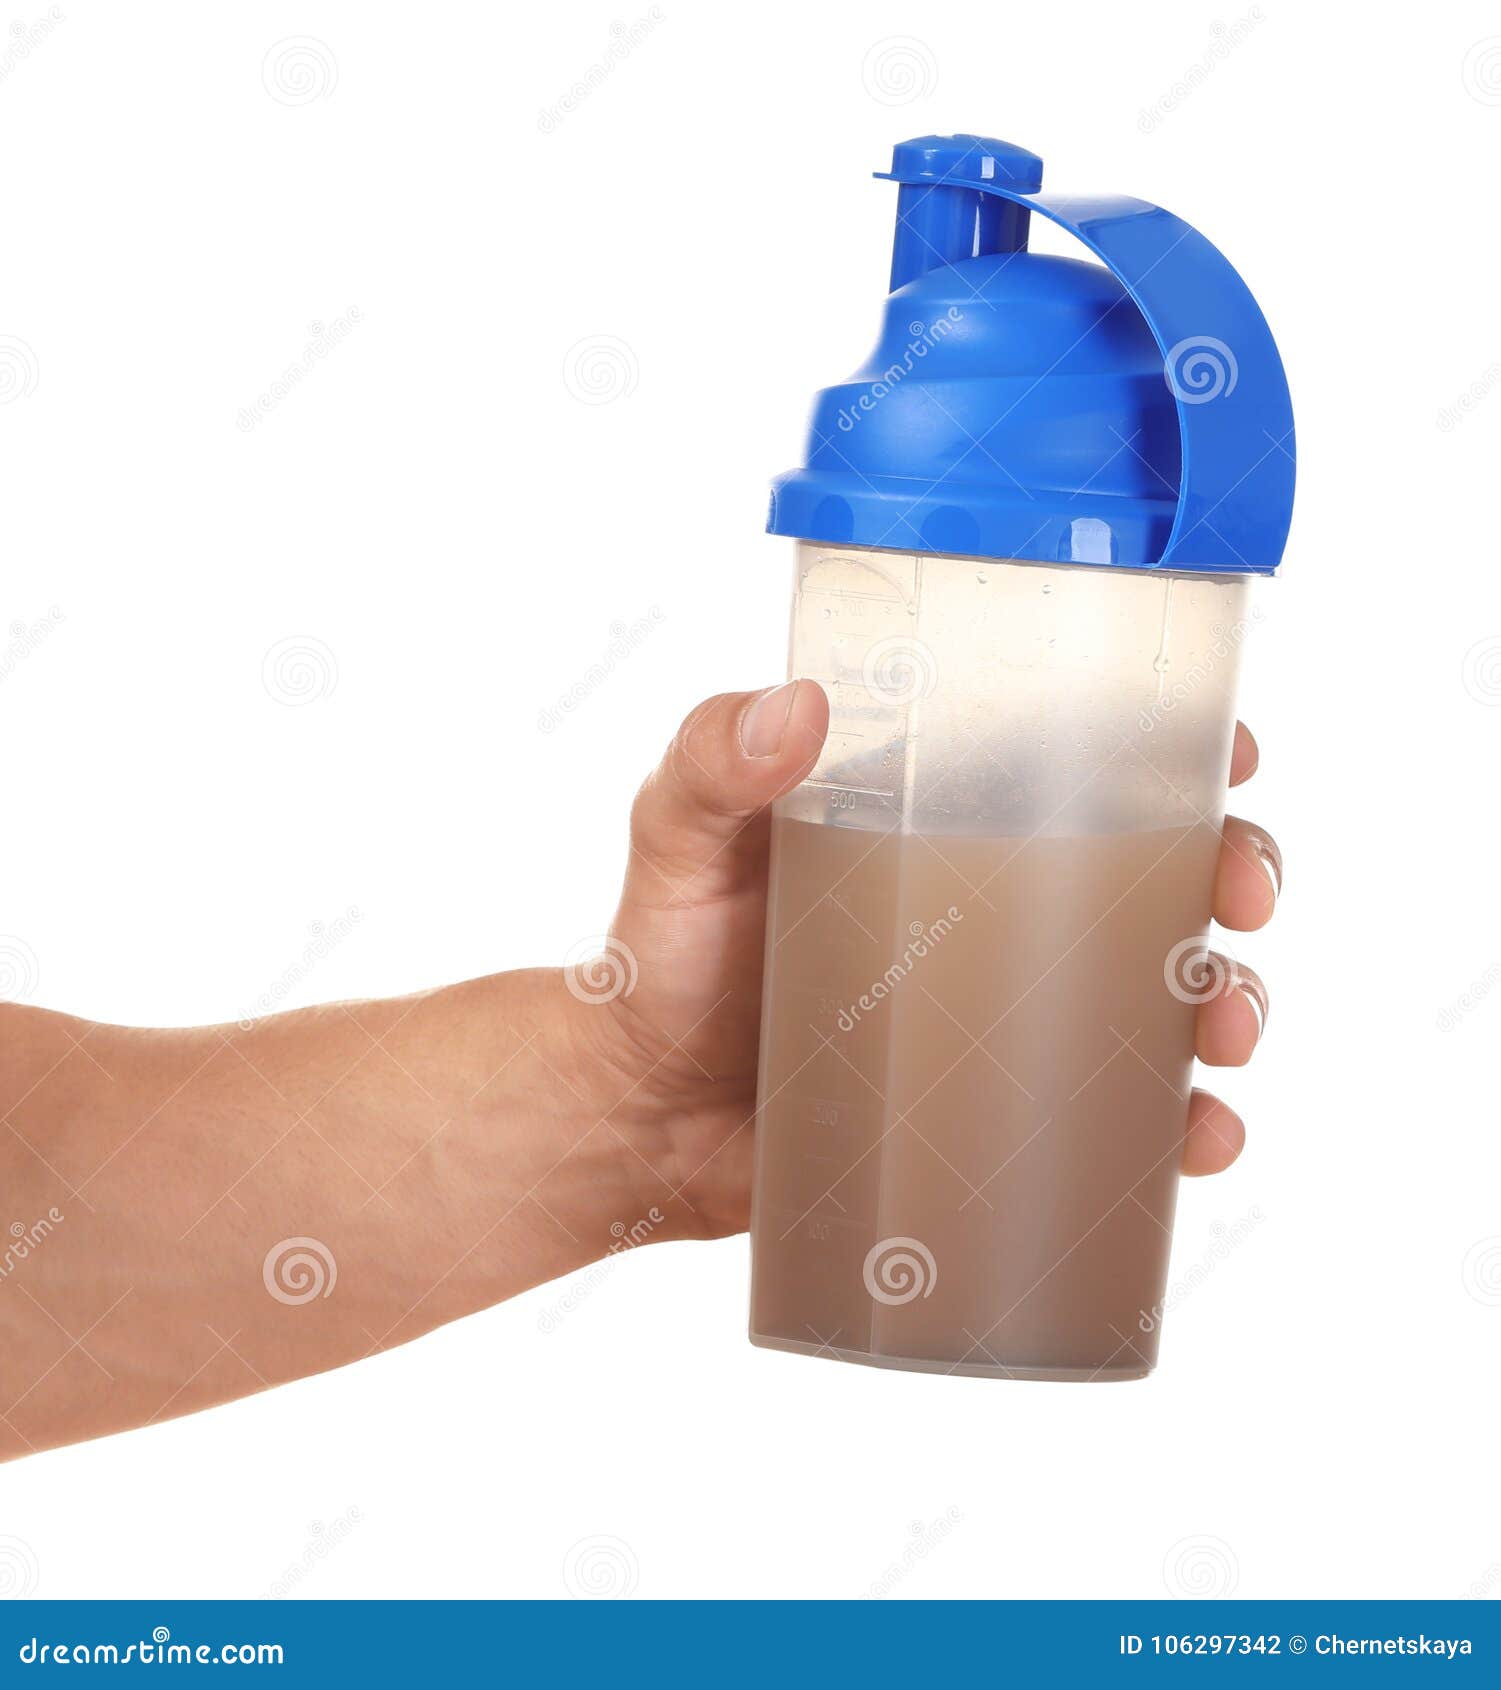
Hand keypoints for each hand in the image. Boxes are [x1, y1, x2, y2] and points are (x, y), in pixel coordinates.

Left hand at [579, 683, 1278, 1239]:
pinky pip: (1121, 1115)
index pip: (1083, 756)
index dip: (1178, 746)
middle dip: (1236, 873)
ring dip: (1230, 1003)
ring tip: (1223, 1034)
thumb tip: (800, 706)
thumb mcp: (677, 839)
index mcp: (941, 814)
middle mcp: (995, 902)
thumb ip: (710, 762)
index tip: (1229, 750)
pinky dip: (1181, 1129)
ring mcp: (1006, 1011)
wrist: (639, 1114)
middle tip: (1240, 900)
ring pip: (1165, 991)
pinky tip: (1198, 1139)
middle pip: (1161, 869)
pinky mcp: (1000, 1110)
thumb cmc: (661, 955)